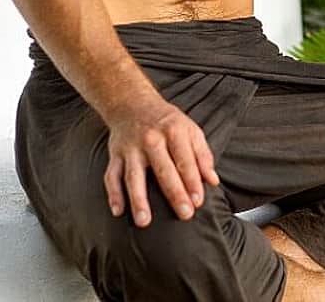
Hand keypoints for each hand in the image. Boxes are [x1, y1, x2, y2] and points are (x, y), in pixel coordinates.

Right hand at [103, 94, 220, 227]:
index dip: (193, 181)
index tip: (198, 201)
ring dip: (138, 199)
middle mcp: (151, 139)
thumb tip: (212, 180)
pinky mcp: (115, 155)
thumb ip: (203, 155)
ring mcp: (131, 148)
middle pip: (163, 170)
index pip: (185, 160)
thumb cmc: (167, 121)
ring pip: (134, 176)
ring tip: (144, 221)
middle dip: (174, 193)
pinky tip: (118, 211)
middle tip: (184, 214)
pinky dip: (113, 194)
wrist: (133, 103)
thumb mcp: (190, 130)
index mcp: (174, 132)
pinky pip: (111, 176)